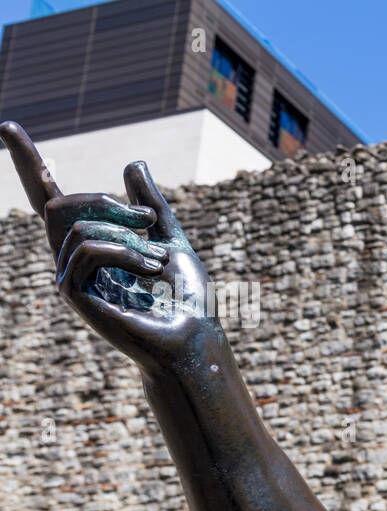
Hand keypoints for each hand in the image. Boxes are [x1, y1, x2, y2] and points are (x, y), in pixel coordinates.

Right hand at [1, 120, 222, 375]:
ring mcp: (69, 278)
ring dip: (127, 236)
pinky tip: (151, 270)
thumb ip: (148, 205)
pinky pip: (86, 250)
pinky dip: (124, 252)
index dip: (28, 162)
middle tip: (150, 220)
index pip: (48, 197)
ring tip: (158, 262)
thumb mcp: (169, 239)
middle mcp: (71, 259)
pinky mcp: (74, 294)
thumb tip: (132, 162)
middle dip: (108, 203)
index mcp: (90, 244)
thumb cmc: (186, 297)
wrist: (193, 336)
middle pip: (61, 204)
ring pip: (78, 228)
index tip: (6, 125)